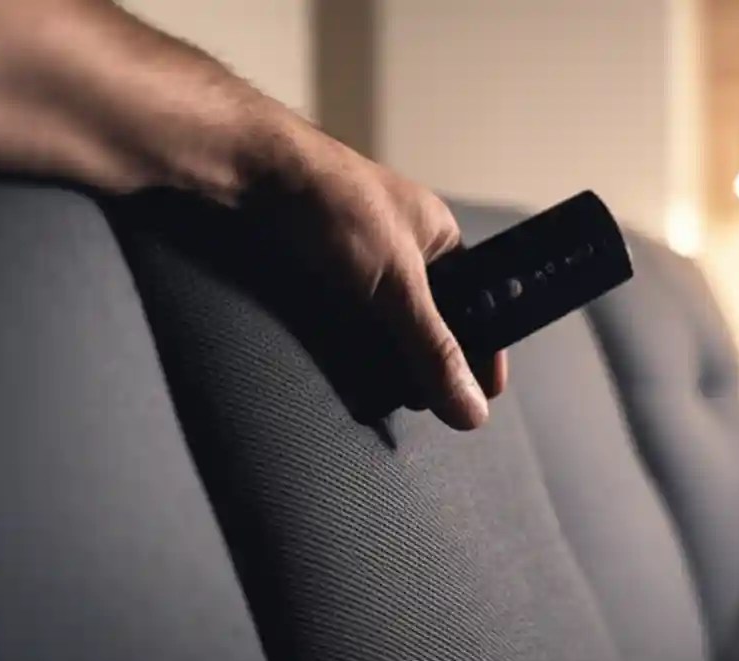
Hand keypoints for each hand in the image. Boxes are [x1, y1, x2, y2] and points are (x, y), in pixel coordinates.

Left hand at [255, 126, 507, 429]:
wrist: (255, 174)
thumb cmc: (340, 206)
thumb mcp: (398, 286)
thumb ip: (434, 349)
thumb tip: (471, 408)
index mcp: (441, 241)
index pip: (478, 305)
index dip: (483, 350)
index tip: (481, 398)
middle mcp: (407, 253)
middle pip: (433, 323)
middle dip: (431, 363)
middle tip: (426, 402)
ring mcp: (364, 266)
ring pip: (391, 329)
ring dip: (391, 361)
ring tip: (389, 396)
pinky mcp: (326, 279)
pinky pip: (352, 328)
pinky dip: (354, 353)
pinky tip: (352, 375)